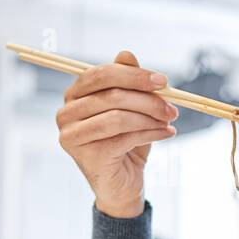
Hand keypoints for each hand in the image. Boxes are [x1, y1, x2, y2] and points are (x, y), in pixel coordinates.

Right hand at [55, 50, 177, 218]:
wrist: (122, 184)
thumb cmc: (125, 142)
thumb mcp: (130, 108)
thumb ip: (127, 81)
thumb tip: (126, 54)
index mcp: (74, 96)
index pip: (100, 74)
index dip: (133, 75)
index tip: (163, 81)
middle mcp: (66, 114)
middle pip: (109, 94)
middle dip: (146, 98)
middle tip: (172, 106)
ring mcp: (72, 136)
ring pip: (118, 116)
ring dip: (150, 117)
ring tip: (170, 122)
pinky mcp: (87, 156)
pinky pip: (124, 137)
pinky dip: (151, 134)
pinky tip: (166, 134)